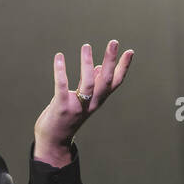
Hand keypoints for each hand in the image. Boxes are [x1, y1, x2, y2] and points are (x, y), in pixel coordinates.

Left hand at [33, 40, 133, 164]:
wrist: (54, 141)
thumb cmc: (67, 117)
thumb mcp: (82, 101)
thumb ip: (92, 85)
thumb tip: (99, 67)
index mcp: (98, 100)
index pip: (115, 83)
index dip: (123, 68)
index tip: (129, 51)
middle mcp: (91, 104)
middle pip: (105, 81)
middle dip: (111, 61)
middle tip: (114, 42)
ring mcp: (77, 107)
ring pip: (87, 84)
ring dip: (87, 63)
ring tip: (86, 46)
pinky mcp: (61, 108)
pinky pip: (61, 87)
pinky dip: (60, 72)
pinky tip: (59, 57)